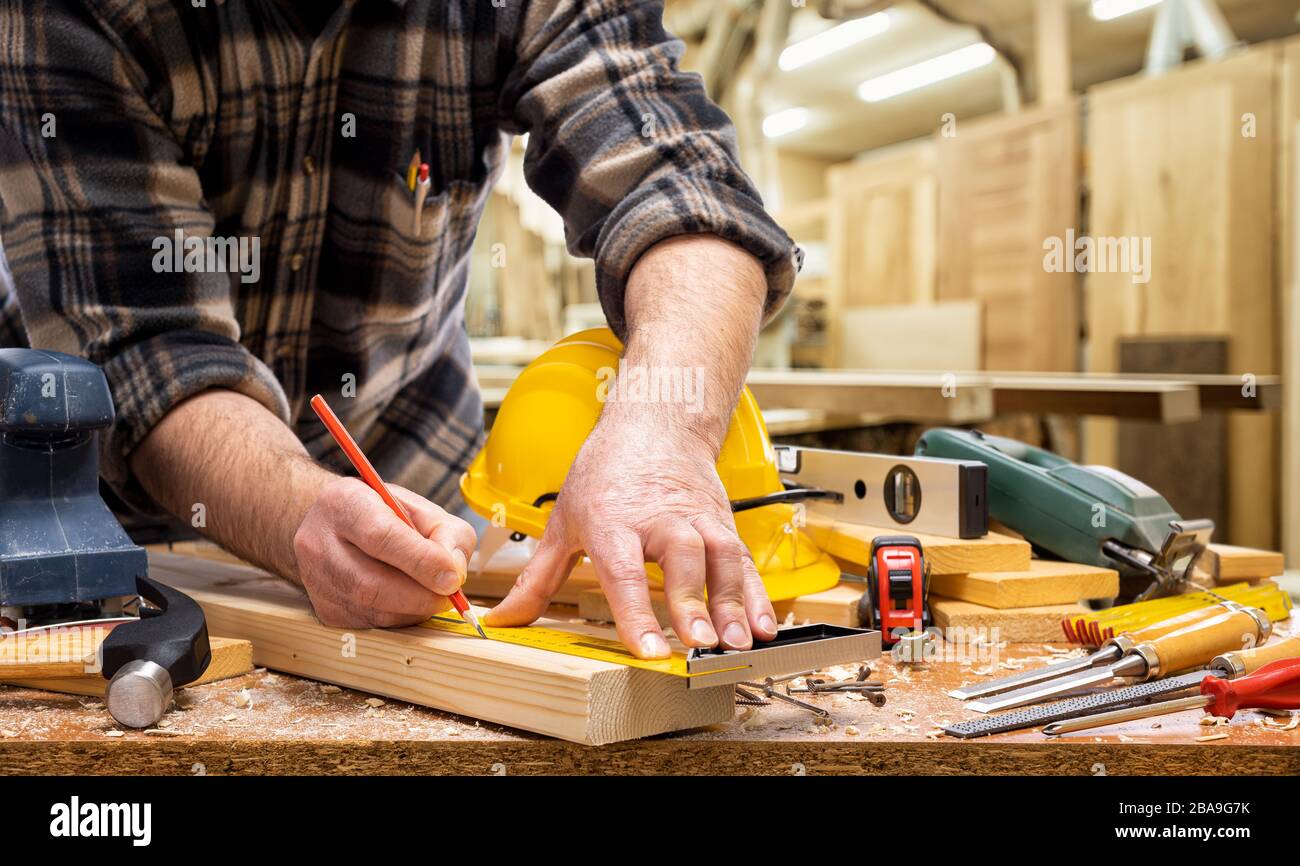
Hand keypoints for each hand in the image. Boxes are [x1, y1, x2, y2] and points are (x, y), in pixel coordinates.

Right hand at [293, 477, 477, 627]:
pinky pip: (372, 626)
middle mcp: (319, 544)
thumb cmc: (381, 514)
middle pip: (372, 585)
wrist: (331, 526)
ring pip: (374, 612)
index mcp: (345, 504)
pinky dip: (400, 618)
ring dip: (414, 610)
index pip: (381, 536)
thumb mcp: (418, 506)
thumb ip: (445, 532)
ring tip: (430, 592)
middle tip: (449, 595)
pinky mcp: (325, 611)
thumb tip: (453, 573)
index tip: (452, 578)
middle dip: (421, 596)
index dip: (422, 561)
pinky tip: (407, 600)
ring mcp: (316, 582)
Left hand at [485, 412, 778, 657]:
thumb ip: (537, 578)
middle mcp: (661, 519)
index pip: (624, 571)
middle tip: (701, 643)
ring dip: (734, 603)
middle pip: (683, 560)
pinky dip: (758, 594)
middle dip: (695, 603)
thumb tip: (502, 620)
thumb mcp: (564, 521)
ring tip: (738, 643)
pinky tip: (764, 626)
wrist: (656, 423)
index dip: (636, 612)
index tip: (649, 650)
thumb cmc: (608, 473)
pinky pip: (745, 561)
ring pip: (723, 560)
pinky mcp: (725, 525)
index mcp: (613, 521)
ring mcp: (699, 520)